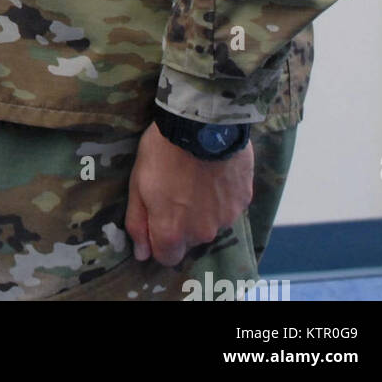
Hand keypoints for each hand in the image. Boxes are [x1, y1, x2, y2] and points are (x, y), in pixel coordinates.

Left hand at [124, 120, 254, 267]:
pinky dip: (220, 195)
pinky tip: (213, 172)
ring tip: (195, 177)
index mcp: (173, 231)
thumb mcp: (137, 184)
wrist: (200, 125)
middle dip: (181, 222)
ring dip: (202, 209)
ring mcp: (226, 218)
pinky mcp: (243, 200)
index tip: (157, 217)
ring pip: (211, 223)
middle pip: (189, 239)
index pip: (166, 257)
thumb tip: (142, 254)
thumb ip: (138, 223)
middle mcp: (202, 233)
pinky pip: (228, 206)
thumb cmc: (162, 153)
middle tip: (175, 189)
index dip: (159, 240)